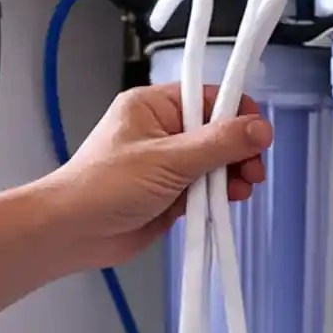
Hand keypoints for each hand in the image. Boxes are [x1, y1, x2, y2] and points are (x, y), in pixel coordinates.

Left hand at [37, 84, 272, 269]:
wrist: (72, 234)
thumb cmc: (101, 188)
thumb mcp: (168, 159)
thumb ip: (218, 144)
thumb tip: (259, 129)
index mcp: (155, 106)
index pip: (210, 97)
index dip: (238, 115)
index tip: (256, 138)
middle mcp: (163, 131)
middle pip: (219, 132)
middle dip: (239, 153)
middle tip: (251, 172)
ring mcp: (168, 163)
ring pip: (216, 163)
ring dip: (231, 177)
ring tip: (237, 192)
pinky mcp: (171, 192)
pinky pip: (206, 189)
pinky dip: (217, 197)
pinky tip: (223, 205)